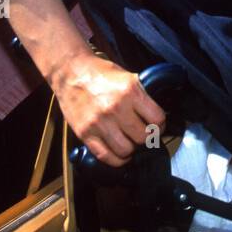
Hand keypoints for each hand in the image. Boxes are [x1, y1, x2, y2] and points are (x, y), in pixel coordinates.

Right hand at [50, 54, 165, 165]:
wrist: (70, 72)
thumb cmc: (99, 73)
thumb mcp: (128, 76)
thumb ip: (142, 95)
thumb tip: (156, 113)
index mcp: (130, 91)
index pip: (157, 119)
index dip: (160, 124)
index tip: (158, 125)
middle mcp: (116, 108)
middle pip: (142, 137)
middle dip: (147, 137)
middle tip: (144, 134)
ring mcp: (99, 122)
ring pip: (125, 150)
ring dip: (131, 149)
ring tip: (130, 142)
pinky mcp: (85, 133)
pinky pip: (105, 155)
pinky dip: (115, 159)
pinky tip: (119, 153)